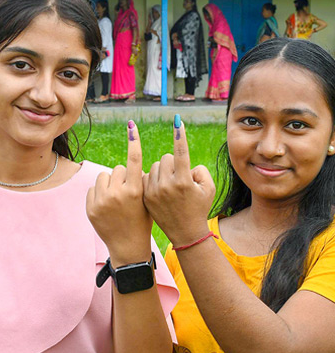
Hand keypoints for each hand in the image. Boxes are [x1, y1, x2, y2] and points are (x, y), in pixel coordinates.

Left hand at [86, 120, 151, 263]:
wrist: (128, 246)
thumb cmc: (142, 221)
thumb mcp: (147, 201)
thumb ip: (142, 181)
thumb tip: (135, 162)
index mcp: (136, 191)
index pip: (134, 160)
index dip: (134, 141)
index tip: (131, 125)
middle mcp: (118, 194)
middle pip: (118, 169)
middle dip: (123, 177)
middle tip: (127, 192)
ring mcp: (102, 201)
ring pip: (104, 177)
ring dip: (110, 184)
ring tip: (117, 200)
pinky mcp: (91, 207)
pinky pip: (93, 188)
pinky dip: (99, 194)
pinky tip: (107, 208)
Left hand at [143, 118, 215, 245]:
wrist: (185, 232)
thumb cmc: (199, 207)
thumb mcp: (208, 189)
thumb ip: (200, 170)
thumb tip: (185, 162)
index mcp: (184, 182)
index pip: (181, 153)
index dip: (180, 135)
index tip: (177, 120)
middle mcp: (167, 185)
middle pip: (166, 158)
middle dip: (173, 164)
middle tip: (179, 178)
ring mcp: (153, 191)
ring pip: (154, 166)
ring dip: (162, 171)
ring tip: (170, 187)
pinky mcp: (144, 195)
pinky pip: (146, 176)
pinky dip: (152, 179)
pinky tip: (160, 191)